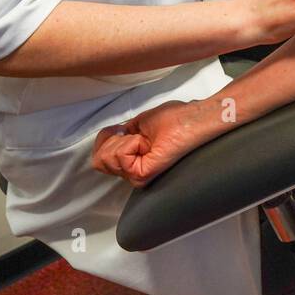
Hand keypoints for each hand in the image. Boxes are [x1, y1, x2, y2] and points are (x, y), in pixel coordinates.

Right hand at [92, 99, 211, 187]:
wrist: (195, 119)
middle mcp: (133, 171)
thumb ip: (122, 135)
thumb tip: (107, 138)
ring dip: (123, 141)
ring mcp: (138, 175)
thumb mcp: (139, 123)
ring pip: (106, 160)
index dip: (106, 138)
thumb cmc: (175, 118)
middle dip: (114, 141)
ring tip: (145, 140)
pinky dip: (130, 143)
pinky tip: (146, 143)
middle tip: (139, 136)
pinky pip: (120, 158)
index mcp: (132, 160)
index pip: (99, 157)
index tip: (126, 129)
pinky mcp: (143, 175)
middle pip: (99, 161)